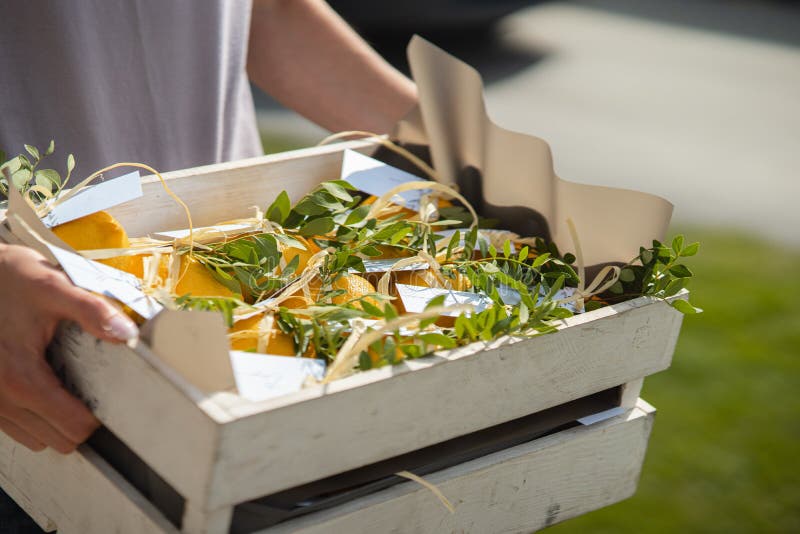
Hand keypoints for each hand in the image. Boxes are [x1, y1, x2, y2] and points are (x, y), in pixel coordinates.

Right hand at [0, 243, 137, 452]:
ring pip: (36, 438)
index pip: (73, 427)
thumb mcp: (54, 287)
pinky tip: (44, 387)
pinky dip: (34, 416)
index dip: (97, 416)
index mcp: (21, 377)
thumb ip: (92, 311)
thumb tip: (126, 334)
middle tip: (91, 391)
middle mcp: (0, 398)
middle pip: (59, 440)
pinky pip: (15, 427)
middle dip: (79, 420)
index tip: (108, 395)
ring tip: (67, 388)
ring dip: (55, 421)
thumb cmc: (9, 280)